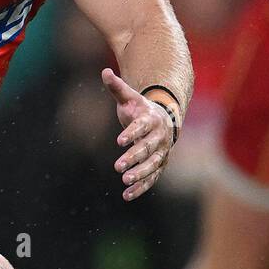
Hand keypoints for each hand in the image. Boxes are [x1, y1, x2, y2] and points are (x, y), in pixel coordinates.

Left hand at [102, 68, 172, 201]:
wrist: (163, 119)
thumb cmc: (141, 109)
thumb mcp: (130, 98)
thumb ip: (117, 87)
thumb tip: (105, 72)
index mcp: (151, 119)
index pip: (140, 127)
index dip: (131, 133)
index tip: (119, 141)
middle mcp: (159, 137)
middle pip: (147, 149)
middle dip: (134, 158)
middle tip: (118, 168)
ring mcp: (161, 153)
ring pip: (152, 166)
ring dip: (139, 174)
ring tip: (124, 181)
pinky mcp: (158, 166)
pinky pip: (151, 178)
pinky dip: (141, 187)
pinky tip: (127, 195)